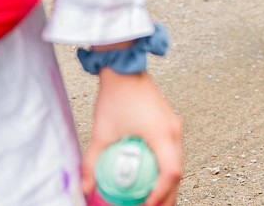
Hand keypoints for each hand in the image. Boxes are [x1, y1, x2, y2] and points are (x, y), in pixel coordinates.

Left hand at [83, 70, 182, 205]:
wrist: (125, 70)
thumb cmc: (115, 97)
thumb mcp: (100, 133)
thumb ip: (92, 163)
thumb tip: (85, 188)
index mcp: (162, 134)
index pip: (169, 172)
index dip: (160, 193)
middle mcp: (174, 131)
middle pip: (178, 172)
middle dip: (168, 196)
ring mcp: (174, 127)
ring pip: (177, 163)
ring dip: (168, 184)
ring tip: (155, 201)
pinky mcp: (170, 124)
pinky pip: (172, 153)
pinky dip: (165, 169)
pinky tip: (152, 179)